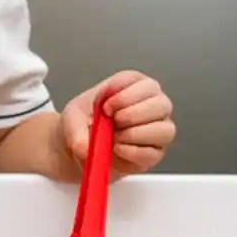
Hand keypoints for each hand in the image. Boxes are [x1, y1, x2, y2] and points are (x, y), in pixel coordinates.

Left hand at [61, 70, 175, 176]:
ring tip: (114, 137)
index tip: (105, 107)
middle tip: (113, 121)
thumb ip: (76, 129)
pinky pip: (154, 152)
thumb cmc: (81, 123)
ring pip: (165, 129)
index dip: (125, 96)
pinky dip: (134, 152)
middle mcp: (152, 104)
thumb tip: (84, 148)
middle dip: (134, 114)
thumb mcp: (72, 118)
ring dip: (137, 134)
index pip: (144, 84)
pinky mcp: (153, 152)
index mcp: (135, 86)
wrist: (77, 146)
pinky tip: (117, 149)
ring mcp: (156, 129)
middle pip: (162, 104)